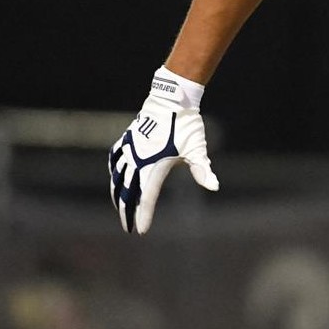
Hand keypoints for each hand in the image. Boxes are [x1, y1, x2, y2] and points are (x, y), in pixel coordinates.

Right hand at [108, 67, 218, 233]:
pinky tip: (115, 177)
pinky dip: (114, 171)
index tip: (141, 230)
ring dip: (118, 194)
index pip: (146, 198)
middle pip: (128, 192)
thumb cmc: (187, 125)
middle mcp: (139, 159)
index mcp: (155, 166)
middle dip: (127, 211)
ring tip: (120, 206)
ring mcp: (131, 148)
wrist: (172, 98)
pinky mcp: (129, 138)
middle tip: (128, 227)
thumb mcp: (197, 149)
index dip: (143, 215)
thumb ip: (203, 170)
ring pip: (118, 177)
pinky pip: (116, 158)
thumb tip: (215, 186)